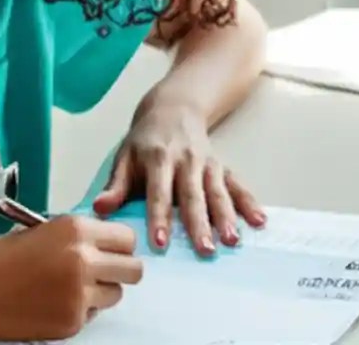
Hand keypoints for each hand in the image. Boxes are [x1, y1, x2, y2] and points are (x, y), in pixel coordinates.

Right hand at [0, 215, 142, 340]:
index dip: (118, 245)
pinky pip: (92, 315)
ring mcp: (80, 295)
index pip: (127, 238)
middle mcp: (84, 260)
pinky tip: (50, 303)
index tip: (110, 250)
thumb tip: (107, 244)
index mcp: (76, 229)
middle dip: (120, 270)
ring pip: (116, 294)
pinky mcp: (72, 323)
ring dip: (100, 291)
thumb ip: (78, 236)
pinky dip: (78, 310)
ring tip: (67, 287)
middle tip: (100, 272)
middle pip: (134, 269)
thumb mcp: (41, 232)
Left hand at [91, 91, 265, 255]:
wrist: (174, 108)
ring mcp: (207, 163)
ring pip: (217, 192)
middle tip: (204, 250)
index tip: (160, 242)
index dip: (159, 217)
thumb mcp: (125, 156)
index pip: (158, 192)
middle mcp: (185, 160)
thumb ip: (115, 186)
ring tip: (232, 240)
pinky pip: (237, 185)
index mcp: (158, 158)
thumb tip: (100, 209)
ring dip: (226, 216)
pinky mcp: (222, 166)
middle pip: (192, 195)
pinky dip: (249, 202)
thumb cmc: (145, 140)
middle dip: (199, 223)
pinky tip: (259, 221)